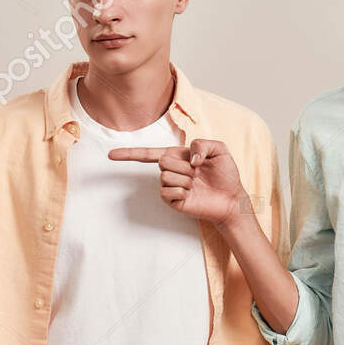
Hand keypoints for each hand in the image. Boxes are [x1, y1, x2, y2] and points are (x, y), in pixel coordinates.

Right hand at [108, 139, 250, 226]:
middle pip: (162, 161)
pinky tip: (191, 194)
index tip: (111, 155)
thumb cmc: (226, 174)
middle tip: (198, 172)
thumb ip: (203, 143)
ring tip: (196, 184)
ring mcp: (171, 186)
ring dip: (185, 178)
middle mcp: (171, 170)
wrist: (232, 198)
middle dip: (183, 164)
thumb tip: (189, 157)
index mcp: (178, 156)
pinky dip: (182, 191)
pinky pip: (167, 191)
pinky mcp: (173, 200)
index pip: (149, 154)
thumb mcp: (220, 150)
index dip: (129, 154)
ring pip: (165, 176)